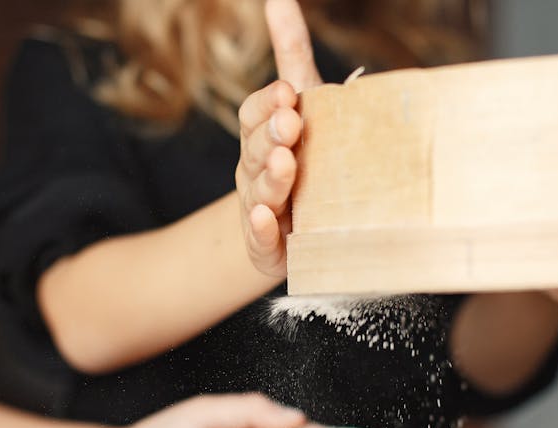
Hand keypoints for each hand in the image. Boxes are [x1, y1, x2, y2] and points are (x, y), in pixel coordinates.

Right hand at [236, 0, 322, 276]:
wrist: (291, 231)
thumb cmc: (303, 157)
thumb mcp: (303, 101)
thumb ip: (291, 51)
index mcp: (261, 136)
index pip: (254, 114)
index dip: (267, 104)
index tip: (287, 94)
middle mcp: (254, 170)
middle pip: (254, 149)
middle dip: (270, 135)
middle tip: (291, 124)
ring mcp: (260, 208)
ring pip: (260, 191)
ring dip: (271, 177)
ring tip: (284, 165)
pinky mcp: (269, 247)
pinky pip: (262, 238)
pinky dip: (264, 229)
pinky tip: (270, 219)